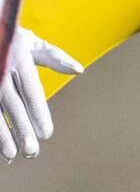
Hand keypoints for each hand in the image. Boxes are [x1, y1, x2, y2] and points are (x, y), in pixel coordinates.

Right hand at [0, 29, 82, 161]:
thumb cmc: (8, 37)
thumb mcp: (30, 41)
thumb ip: (54, 57)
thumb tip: (79, 70)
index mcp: (18, 57)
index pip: (30, 89)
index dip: (38, 112)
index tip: (46, 133)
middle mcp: (1, 68)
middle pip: (12, 103)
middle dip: (21, 128)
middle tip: (32, 151)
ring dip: (2, 135)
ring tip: (13, 154)